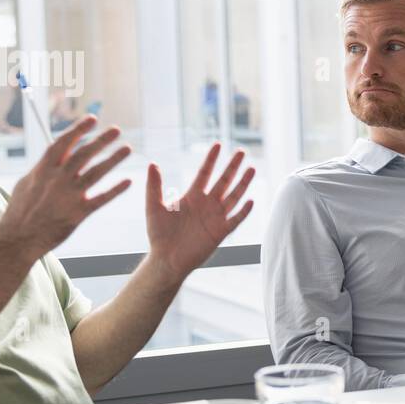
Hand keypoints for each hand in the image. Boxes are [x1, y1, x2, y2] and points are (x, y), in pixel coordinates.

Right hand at [0, 116, 132, 258]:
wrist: (18, 238)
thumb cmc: (20, 211)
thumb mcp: (26, 184)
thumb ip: (41, 169)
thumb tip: (50, 157)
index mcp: (43, 170)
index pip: (63, 143)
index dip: (78, 130)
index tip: (92, 120)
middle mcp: (57, 179)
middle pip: (83, 154)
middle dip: (100, 140)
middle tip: (116, 130)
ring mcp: (69, 196)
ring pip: (96, 173)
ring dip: (113, 159)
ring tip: (127, 149)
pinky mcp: (78, 213)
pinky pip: (101, 199)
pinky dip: (115, 190)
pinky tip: (128, 182)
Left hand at [145, 143, 255, 281]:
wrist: (166, 259)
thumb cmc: (158, 234)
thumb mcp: (154, 206)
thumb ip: (154, 186)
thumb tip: (153, 163)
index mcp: (192, 196)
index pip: (205, 173)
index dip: (211, 159)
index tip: (218, 144)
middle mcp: (206, 204)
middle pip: (223, 181)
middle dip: (233, 166)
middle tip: (242, 152)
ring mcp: (215, 218)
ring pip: (233, 197)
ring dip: (242, 184)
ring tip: (252, 169)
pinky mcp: (220, 232)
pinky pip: (235, 220)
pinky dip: (243, 211)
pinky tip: (251, 200)